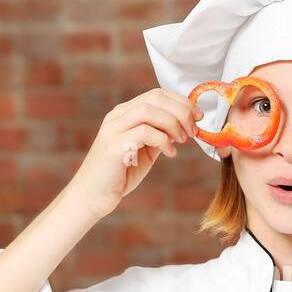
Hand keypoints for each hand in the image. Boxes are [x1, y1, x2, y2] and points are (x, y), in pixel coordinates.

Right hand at [72, 88, 202, 219]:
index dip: (182, 102)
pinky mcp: (113, 146)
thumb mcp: (145, 152)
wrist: (92, 196)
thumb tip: (182, 127)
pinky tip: (170, 153)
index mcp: (125, 114)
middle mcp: (117, 116)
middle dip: (181, 111)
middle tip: (193, 130)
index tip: (199, 117)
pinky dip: (163, 140)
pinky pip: (144, 132)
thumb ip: (159, 137)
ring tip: (181, 140)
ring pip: (149, 110)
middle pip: (155, 97)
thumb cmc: (119, 175)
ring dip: (173, 123)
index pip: (157, 95)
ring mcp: (113, 129)